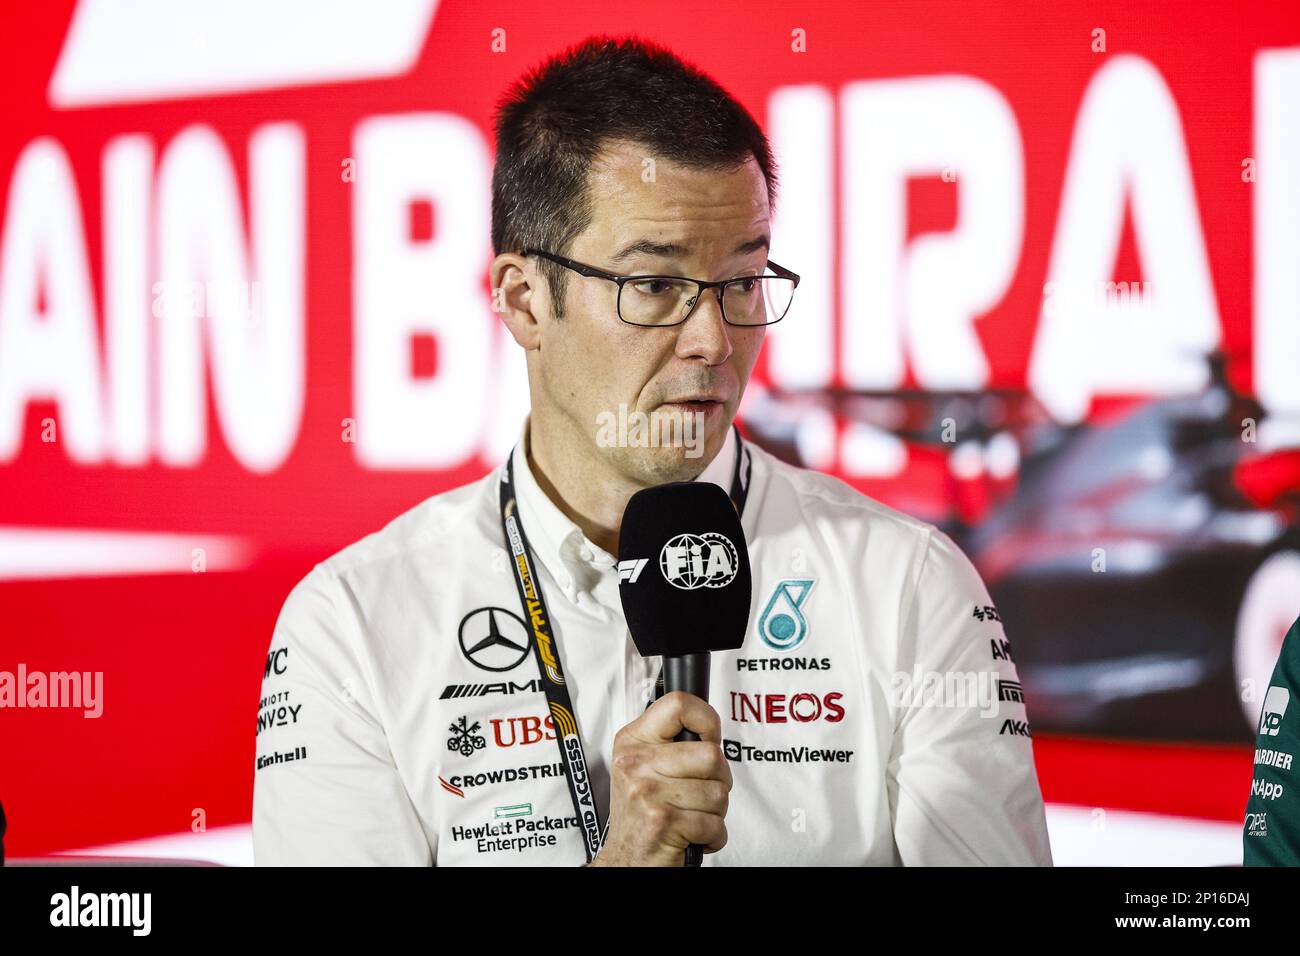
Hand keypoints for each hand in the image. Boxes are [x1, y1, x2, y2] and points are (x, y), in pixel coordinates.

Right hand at [588, 691, 731, 866]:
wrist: (626, 859)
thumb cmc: (641, 814)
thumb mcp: (642, 767)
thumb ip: (671, 744)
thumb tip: (711, 728)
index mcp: (633, 742)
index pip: (678, 704)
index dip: (707, 720)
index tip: (709, 738)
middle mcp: (636, 763)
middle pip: (712, 755)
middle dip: (719, 780)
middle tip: (700, 793)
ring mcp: (648, 792)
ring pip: (719, 792)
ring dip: (716, 812)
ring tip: (692, 816)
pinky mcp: (663, 822)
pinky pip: (716, 824)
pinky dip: (713, 836)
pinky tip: (693, 835)